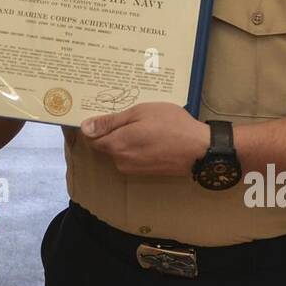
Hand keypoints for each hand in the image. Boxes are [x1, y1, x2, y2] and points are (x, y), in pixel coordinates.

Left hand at [78, 102, 209, 176]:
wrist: (199, 149)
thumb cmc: (171, 125)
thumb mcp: (139, 113)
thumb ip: (111, 122)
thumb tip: (85, 127)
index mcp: (116, 145)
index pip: (92, 138)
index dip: (96, 124)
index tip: (107, 113)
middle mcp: (120, 161)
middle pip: (105, 144)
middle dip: (113, 131)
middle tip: (132, 115)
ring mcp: (132, 169)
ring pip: (119, 151)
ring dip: (126, 139)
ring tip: (145, 124)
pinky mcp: (144, 172)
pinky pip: (132, 157)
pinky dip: (136, 147)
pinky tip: (151, 136)